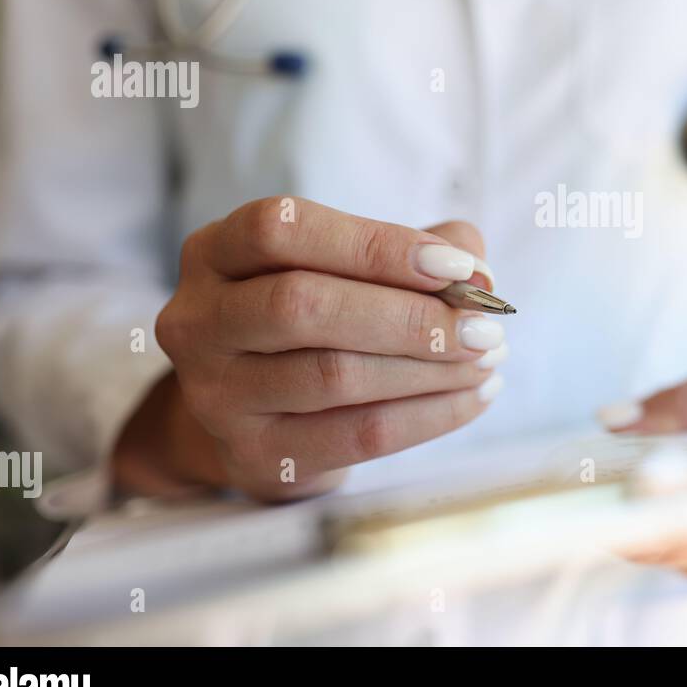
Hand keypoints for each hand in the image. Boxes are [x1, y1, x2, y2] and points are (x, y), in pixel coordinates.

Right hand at [112, 197, 507, 500]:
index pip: (281, 231)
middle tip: (484, 325)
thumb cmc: (316, 321)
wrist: (255, 417)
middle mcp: (199, 320)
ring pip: (334, 374)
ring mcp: (217, 394)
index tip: (457, 266)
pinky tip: (474, 398)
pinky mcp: (257, 455)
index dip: (375, 245)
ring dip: (429, 368)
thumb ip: (416, 253)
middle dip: (410, 315)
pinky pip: (358, 435)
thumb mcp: (348, 269)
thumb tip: (479, 273)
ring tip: (488, 358)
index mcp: (214, 252)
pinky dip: (430, 415)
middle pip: (302, 304)